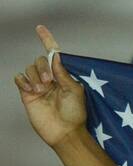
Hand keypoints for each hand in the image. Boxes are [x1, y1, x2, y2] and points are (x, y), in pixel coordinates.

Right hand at [13, 25, 85, 148]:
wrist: (65, 132)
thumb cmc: (75, 114)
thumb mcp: (74, 90)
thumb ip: (63, 72)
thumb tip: (57, 56)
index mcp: (63, 76)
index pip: (54, 56)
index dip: (47, 41)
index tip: (40, 28)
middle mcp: (51, 79)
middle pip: (40, 60)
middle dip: (43, 67)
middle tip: (49, 82)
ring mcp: (38, 86)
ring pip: (29, 68)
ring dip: (35, 76)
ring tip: (42, 90)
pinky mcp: (28, 94)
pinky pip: (19, 78)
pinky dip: (23, 81)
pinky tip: (31, 90)